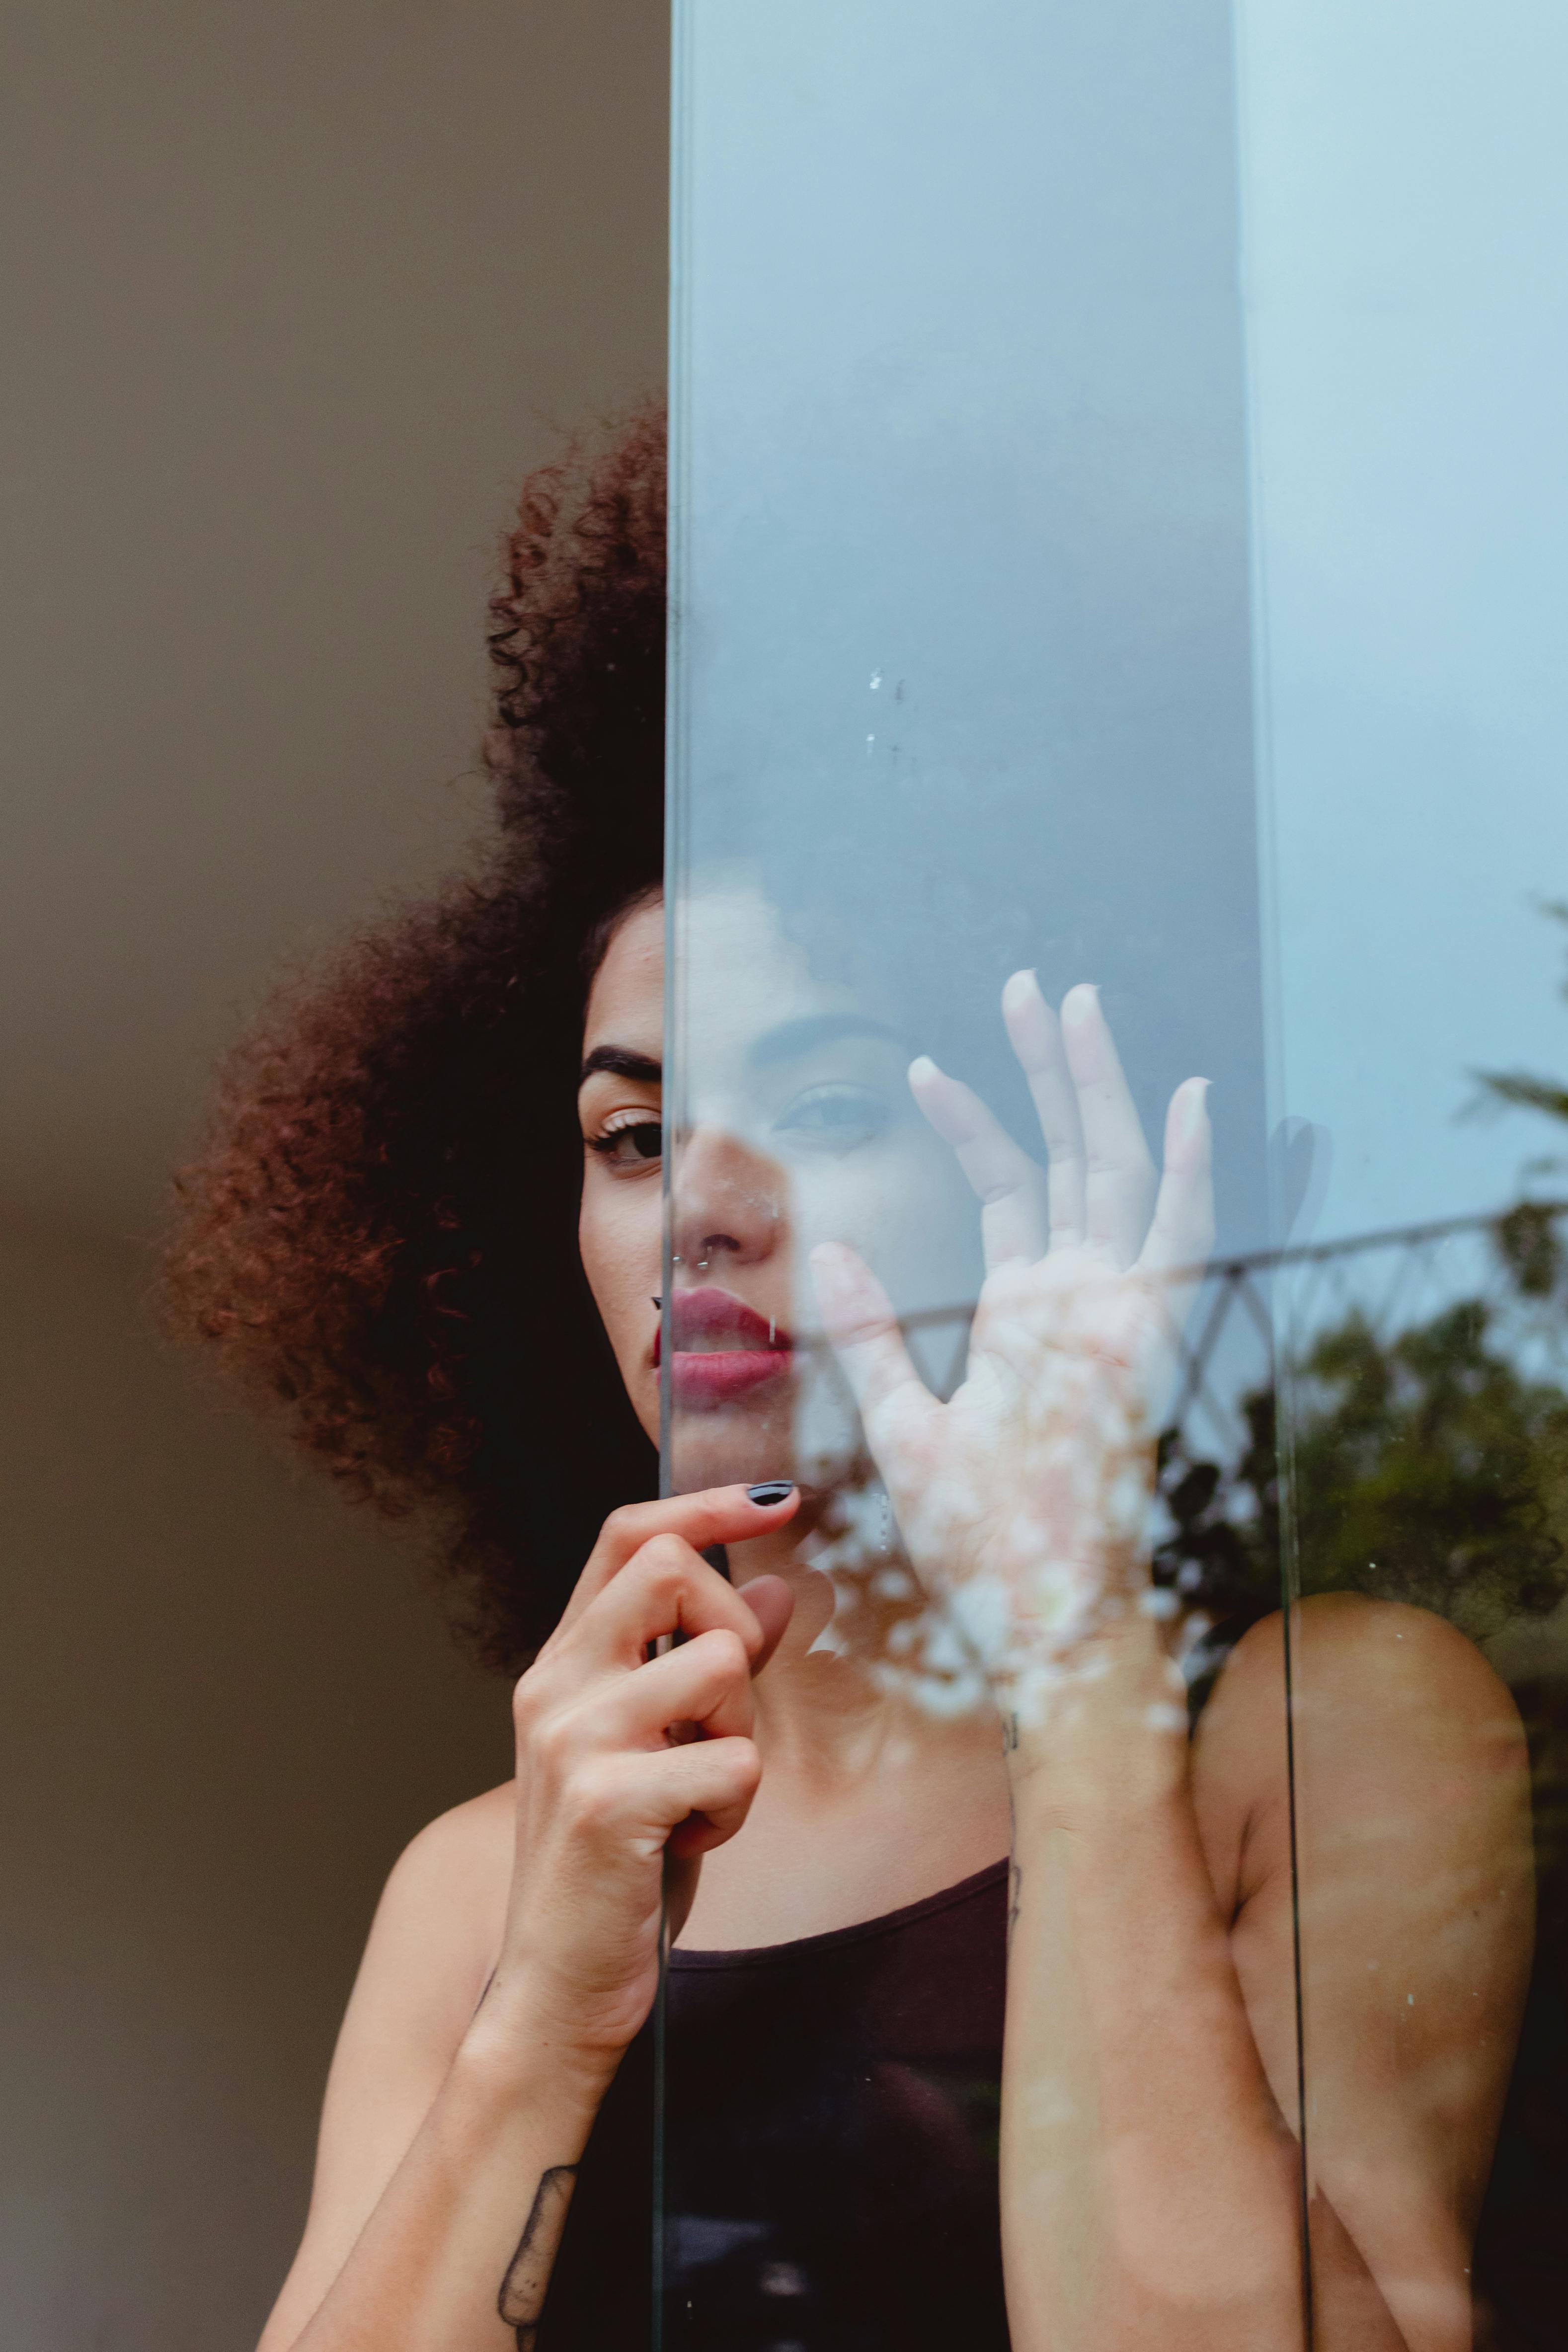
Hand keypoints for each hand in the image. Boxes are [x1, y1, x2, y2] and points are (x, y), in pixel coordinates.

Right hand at [478, 1487, 795, 2075]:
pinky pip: (735, 1759)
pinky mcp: (607, 1800)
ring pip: (721, 1662)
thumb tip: (776, 1590)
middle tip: (717, 1723)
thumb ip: (711, 1667)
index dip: (708, 1505)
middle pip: (671, 1570)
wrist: (554, 1992)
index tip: (779, 1498)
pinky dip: (734, 1808)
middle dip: (731, 1632)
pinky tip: (690, 1844)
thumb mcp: (661, 1751)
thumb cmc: (618, 1870)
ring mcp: (574, 1739)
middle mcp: (556, 1687)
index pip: (629, 1536)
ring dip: (739, 1736)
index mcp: (563, 1666)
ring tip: (698, 1798)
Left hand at [812, 976, 1210, 1741]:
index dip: (973, 1124)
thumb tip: (830, 1251)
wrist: (1037, 1620)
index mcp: (1028, 1315)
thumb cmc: (977, 1544)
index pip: (1008, 1191)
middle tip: (1029, 987)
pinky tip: (1191, 1101)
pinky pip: (1181, 1241)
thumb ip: (872, 1334)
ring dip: (1101, 1087)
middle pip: (1070, 1155)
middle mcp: (1080, 1300)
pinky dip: (1193, 1171)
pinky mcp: (1148, 1341)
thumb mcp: (902, 1425)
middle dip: (1050, 1069)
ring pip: (1118, 1170)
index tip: (920, 1068)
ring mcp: (1118, 1314)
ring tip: (1072, 1004)